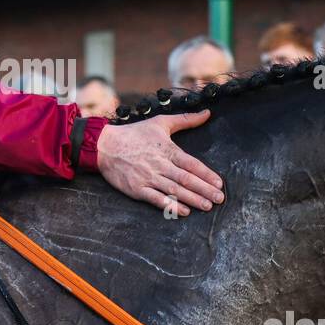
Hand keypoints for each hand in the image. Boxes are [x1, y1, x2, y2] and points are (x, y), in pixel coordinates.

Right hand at [94, 110, 223, 216]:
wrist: (105, 145)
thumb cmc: (134, 133)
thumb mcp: (160, 122)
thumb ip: (185, 119)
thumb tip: (207, 113)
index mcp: (167, 150)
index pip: (192, 164)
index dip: (207, 175)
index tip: (219, 184)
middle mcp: (160, 165)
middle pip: (186, 179)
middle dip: (205, 190)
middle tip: (219, 199)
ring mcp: (148, 178)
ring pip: (174, 191)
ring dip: (192, 199)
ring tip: (207, 206)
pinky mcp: (137, 188)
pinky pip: (157, 199)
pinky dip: (171, 206)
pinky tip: (183, 212)